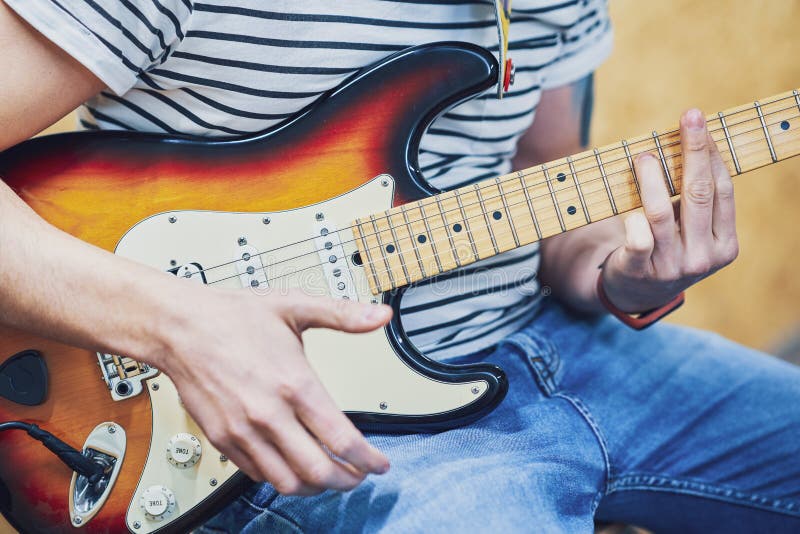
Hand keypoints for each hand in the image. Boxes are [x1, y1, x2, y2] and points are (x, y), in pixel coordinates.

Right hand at [150, 286, 391, 494]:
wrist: (178, 326)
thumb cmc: (232, 316)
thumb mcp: (294, 305)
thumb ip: (342, 314)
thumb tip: (379, 315)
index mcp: (294, 384)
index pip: (341, 439)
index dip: (367, 459)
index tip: (379, 463)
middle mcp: (269, 414)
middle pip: (317, 471)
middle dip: (346, 480)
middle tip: (358, 475)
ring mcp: (243, 431)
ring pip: (287, 481)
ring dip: (315, 486)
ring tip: (329, 476)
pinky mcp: (222, 439)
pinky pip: (257, 474)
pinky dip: (281, 477)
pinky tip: (292, 466)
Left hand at [601, 108, 738, 312]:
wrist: (637, 293)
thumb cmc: (667, 249)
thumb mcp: (692, 232)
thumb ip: (695, 201)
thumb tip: (689, 145)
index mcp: (724, 244)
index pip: (722, 191)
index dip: (712, 155)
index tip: (701, 124)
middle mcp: (703, 257)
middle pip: (699, 194)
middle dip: (695, 151)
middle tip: (689, 117)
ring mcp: (672, 267)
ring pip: (662, 212)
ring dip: (653, 179)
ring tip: (644, 155)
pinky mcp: (639, 271)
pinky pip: (638, 237)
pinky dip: (633, 218)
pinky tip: (630, 206)